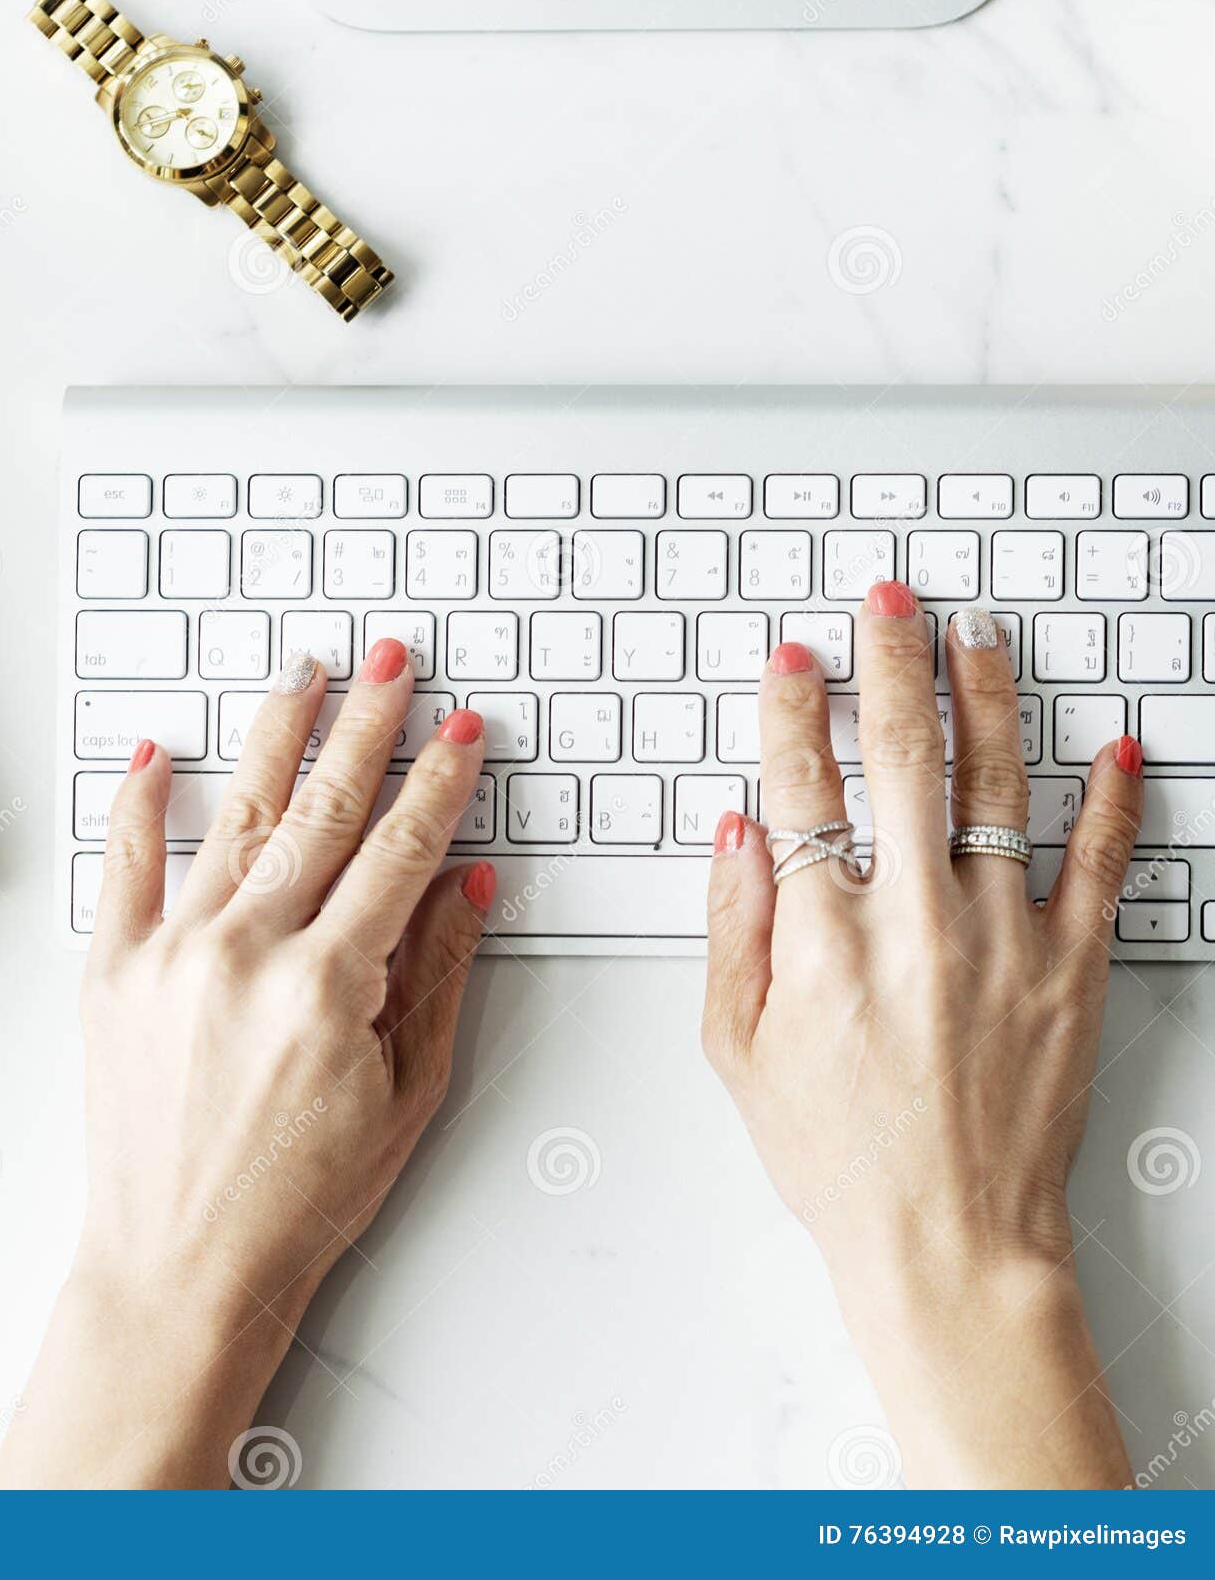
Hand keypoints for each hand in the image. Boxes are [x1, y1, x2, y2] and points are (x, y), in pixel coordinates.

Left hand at [0, 639, 493, 1488]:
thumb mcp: (407, 1096)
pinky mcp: (112, 971)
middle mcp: (246, 954)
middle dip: (366, 725)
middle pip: (323, 811)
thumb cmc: (302, 1198)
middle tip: (392, 660)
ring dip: (276, 736)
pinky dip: (141, 801)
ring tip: (306, 672)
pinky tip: (161, 749)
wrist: (182, 1268)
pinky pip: (124, 864)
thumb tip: (470, 879)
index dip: (438, 781)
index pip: (400, 851)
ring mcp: (171, 955)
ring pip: (237, 818)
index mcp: (328, 987)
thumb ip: (439, 976)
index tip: (460, 729)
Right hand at [702, 583, 1141, 1487]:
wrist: (949, 1242)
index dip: (789, 705)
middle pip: (900, 751)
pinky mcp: (1071, 968)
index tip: (790, 660)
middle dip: (889, 658)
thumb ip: (730, 926)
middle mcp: (914, 917)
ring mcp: (1002, 937)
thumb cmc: (839, 1156)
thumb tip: (737, 829)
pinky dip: (1112, 799)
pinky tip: (1114, 747)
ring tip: (977, 636)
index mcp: (823, 934)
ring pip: (997, 780)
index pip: (799, 781)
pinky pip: (1099, 863)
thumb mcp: (737, 1049)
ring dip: (984, 694)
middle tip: (889, 600)